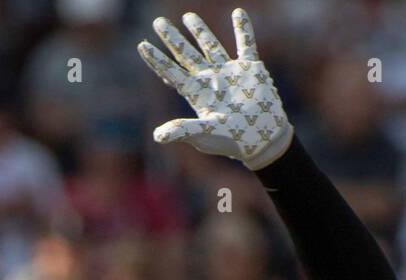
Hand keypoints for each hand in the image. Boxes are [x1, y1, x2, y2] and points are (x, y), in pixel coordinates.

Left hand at [138, 8, 292, 170]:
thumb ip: (183, 130)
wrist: (263, 141)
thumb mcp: (205, 136)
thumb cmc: (232, 141)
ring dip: (200, 31)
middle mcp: (210, 80)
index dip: (157, 60)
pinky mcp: (250, 70)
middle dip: (173, 39)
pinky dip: (243, 29)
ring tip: (188, 16)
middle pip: (187, 55)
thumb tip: (157, 137)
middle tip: (158, 22)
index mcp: (197, 94)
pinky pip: (246, 44)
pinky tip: (238, 12)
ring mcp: (229, 73)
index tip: (142, 45)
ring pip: (211, 47)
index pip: (172, 72)